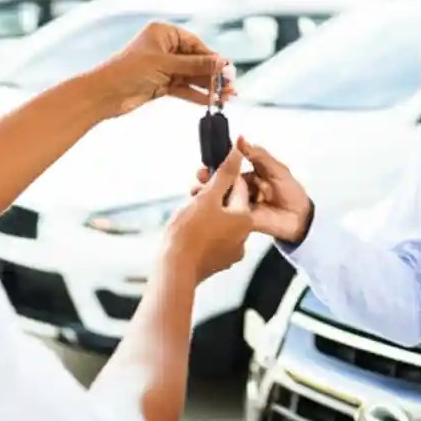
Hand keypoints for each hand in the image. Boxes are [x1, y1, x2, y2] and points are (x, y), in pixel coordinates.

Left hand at [90, 21, 233, 118]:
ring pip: (191, 76)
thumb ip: (195, 65)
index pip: (195, 44)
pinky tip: (211, 101)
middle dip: (213, 74)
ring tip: (227, 97)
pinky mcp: (161, 84)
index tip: (227, 69)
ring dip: (208, 86)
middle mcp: (164, 48)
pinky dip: (196, 94)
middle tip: (231, 86)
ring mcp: (163, 67)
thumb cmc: (129, 71)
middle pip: (195, 61)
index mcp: (163, 33)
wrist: (104, 94)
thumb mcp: (165, 65)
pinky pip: (183, 88)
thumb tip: (221, 62)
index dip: (212, 58)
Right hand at [166, 148, 252, 281]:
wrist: (175, 270)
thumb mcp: (208, 197)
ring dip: (206, 214)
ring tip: (187, 214)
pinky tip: (188, 232)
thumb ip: (225, 174)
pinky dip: (203, 232)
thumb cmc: (190, 231)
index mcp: (245, 218)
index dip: (220, 179)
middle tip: (192, 195)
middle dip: (211, 197)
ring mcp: (231, 252)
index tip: (205, 176)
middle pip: (229, 206)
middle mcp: (243, 236)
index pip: (238, 187)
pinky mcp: (219, 262)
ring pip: (220, 222)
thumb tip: (239, 151)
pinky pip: (214, 239)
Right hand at [193, 136, 312, 244]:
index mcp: (249, 176)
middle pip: (221, 183)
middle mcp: (242, 190)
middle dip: (207, 179)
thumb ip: (257, 155)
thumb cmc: (291, 191)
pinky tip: (208, 207)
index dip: (217, 164)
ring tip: (198, 191)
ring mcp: (241, 205)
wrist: (301, 217)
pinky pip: (227, 214)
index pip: (229, 168)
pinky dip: (217, 210)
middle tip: (200, 175)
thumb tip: (240, 138)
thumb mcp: (276, 169)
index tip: (206, 160)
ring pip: (221, 198)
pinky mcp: (241, 220)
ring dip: (208, 194)